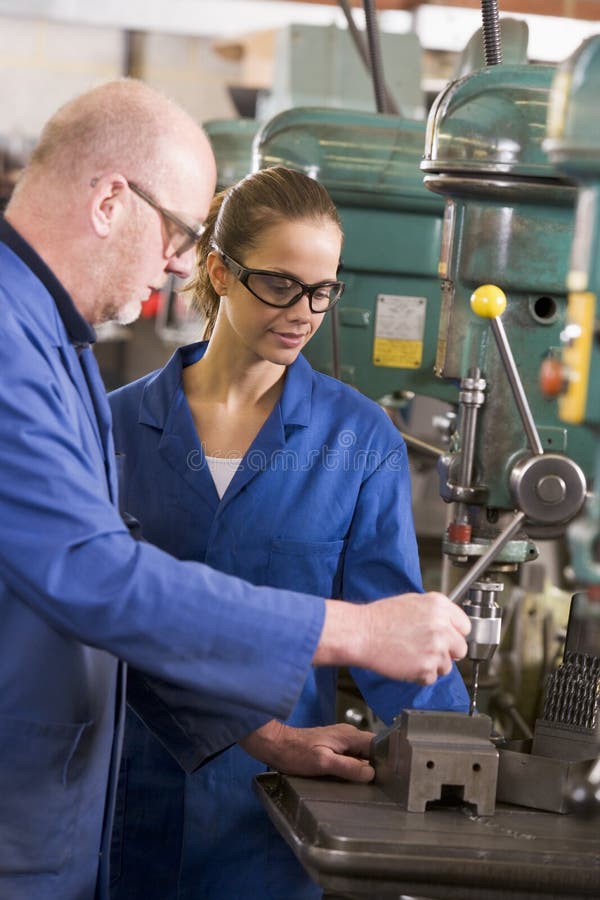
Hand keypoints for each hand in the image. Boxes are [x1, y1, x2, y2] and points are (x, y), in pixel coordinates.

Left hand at [239, 719, 374, 782]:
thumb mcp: (324, 763)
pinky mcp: (334, 745)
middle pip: (373, 750)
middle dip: (378, 765)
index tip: (391, 776)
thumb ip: (348, 767)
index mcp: (350, 735)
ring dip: (366, 766)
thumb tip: (371, 773)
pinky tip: (353, 778)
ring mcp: (342, 739)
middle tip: (382, 784)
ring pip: (363, 753)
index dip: (386, 759)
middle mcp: (349, 734)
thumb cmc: (297, 754)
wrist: (277, 745)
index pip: (379, 744)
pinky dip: (355, 766)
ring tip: (369, 784)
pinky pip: (353, 755)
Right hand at [315, 591, 469, 683]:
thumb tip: (448, 625)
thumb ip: (435, 613)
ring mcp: (436, 647)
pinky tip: (406, 663)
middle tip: (428, 650)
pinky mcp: (427, 667)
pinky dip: (420, 675)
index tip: (447, 639)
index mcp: (440, 605)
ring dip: (432, 665)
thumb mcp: (412, 602)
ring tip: (411, 655)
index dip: (454, 634)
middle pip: (461, 648)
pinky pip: (432, 678)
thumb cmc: (380, 618)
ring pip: (447, 666)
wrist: (361, 633)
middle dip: (447, 652)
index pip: (465, 626)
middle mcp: (442, 626)